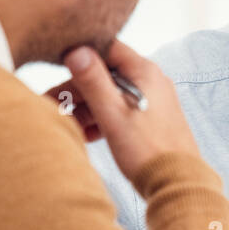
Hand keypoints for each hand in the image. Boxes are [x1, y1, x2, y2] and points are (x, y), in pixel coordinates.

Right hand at [44, 39, 198, 181]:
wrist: (177, 182)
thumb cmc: (145, 148)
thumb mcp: (112, 113)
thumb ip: (93, 80)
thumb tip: (75, 50)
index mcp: (144, 71)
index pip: (107, 48)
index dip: (82, 56)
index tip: (59, 68)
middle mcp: (151, 80)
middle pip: (106, 74)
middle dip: (78, 90)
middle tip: (51, 104)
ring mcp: (153, 100)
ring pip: (112, 95)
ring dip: (87, 107)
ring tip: (67, 124)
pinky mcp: (152, 119)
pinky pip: (122, 111)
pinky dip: (103, 119)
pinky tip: (87, 136)